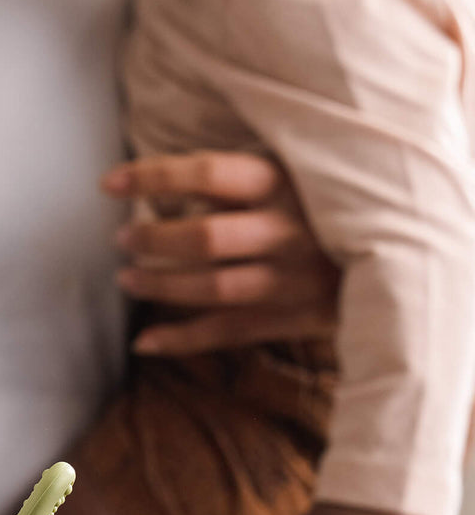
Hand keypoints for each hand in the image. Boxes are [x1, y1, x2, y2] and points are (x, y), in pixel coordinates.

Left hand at [102, 151, 338, 355]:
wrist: (405, 248)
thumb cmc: (324, 203)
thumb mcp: (292, 172)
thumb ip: (235, 179)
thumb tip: (161, 187)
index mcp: (284, 184)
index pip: (207, 173)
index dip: (152, 177)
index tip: (108, 183)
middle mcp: (289, 232)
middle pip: (206, 238)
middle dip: (154, 240)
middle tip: (122, 239)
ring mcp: (293, 279)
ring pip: (214, 288)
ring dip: (160, 287)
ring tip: (126, 279)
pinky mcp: (296, 317)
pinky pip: (230, 332)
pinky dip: (182, 341)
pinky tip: (144, 342)